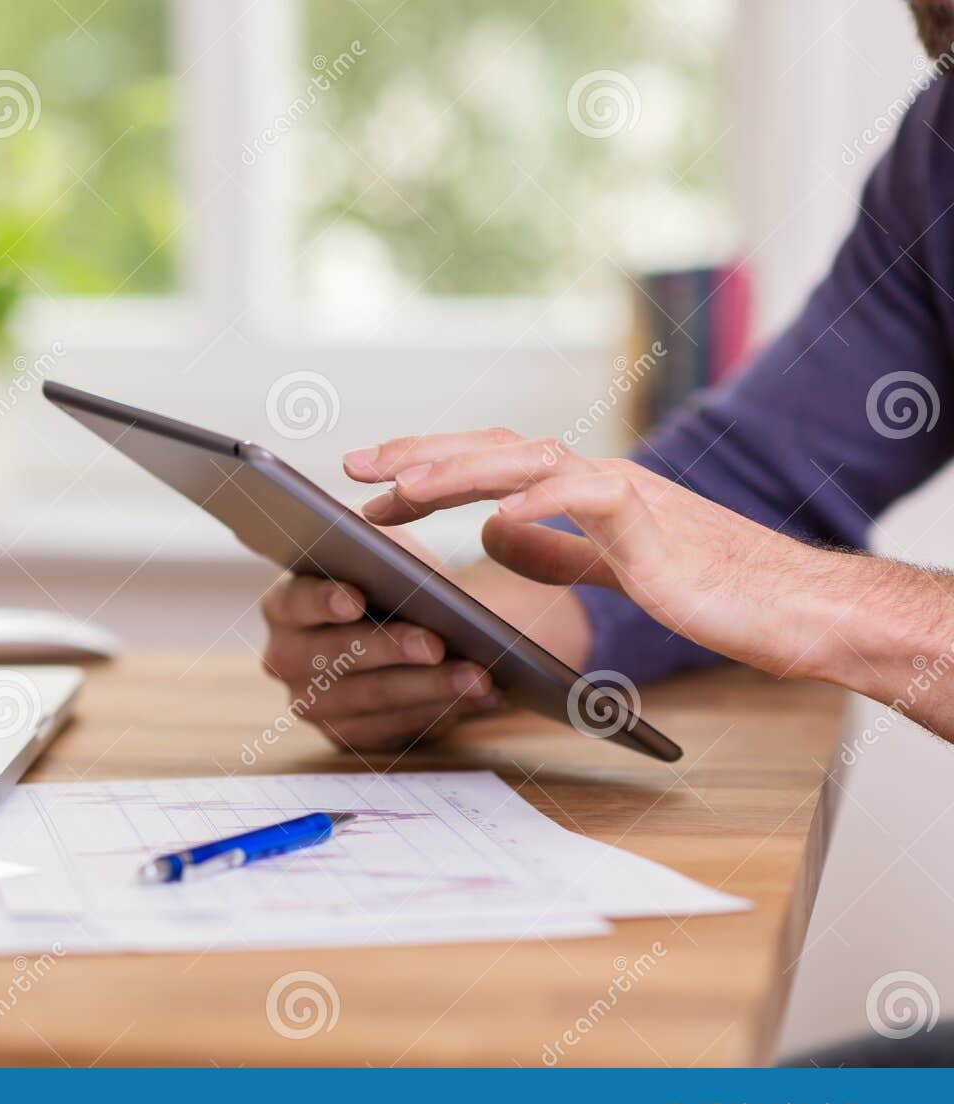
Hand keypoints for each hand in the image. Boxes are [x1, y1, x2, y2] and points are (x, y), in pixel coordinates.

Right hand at [259, 573, 501, 752]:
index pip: (296, 602)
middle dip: (391, 649)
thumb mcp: (381, 554)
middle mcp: (285, 659)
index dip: (324, 601)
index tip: (355, 600)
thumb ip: (372, 546)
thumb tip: (386, 550)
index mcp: (283, 606)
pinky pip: (394, 728)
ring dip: (430, 688)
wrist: (410, 628)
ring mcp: (313, 704)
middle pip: (336, 655)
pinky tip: (479, 698)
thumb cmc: (392, 583)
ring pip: (372, 697)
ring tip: (477, 677)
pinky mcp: (347, 736)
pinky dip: (442, 711)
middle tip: (436, 645)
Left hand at [343, 429, 851, 676]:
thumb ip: (555, 550)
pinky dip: (543, 504)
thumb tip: (494, 534)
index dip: (426, 469)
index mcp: (581, 491)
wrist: (796, 608)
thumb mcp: (608, 571)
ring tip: (400, 485)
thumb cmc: (711, 590)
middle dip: (418, 456)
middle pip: (493, 450)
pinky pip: (590, 501)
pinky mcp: (654, 525)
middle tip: (351, 468)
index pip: (489, 464)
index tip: (367, 487)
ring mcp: (626, 493)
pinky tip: (495, 517)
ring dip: (459, 470)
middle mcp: (596, 479)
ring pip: (528, 461)